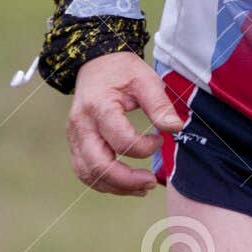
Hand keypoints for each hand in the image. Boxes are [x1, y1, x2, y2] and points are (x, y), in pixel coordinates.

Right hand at [66, 52, 183, 196]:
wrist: (95, 63)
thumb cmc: (121, 70)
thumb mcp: (145, 79)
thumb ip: (159, 105)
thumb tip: (175, 128)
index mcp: (99, 107)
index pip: (121, 141)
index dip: (145, 148)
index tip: (159, 140)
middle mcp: (82, 125)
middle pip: (99, 166)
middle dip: (127, 181)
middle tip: (150, 182)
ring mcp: (75, 136)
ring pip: (89, 174)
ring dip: (116, 186)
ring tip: (141, 188)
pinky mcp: (76, 143)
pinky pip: (85, 171)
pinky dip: (104, 182)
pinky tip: (124, 183)